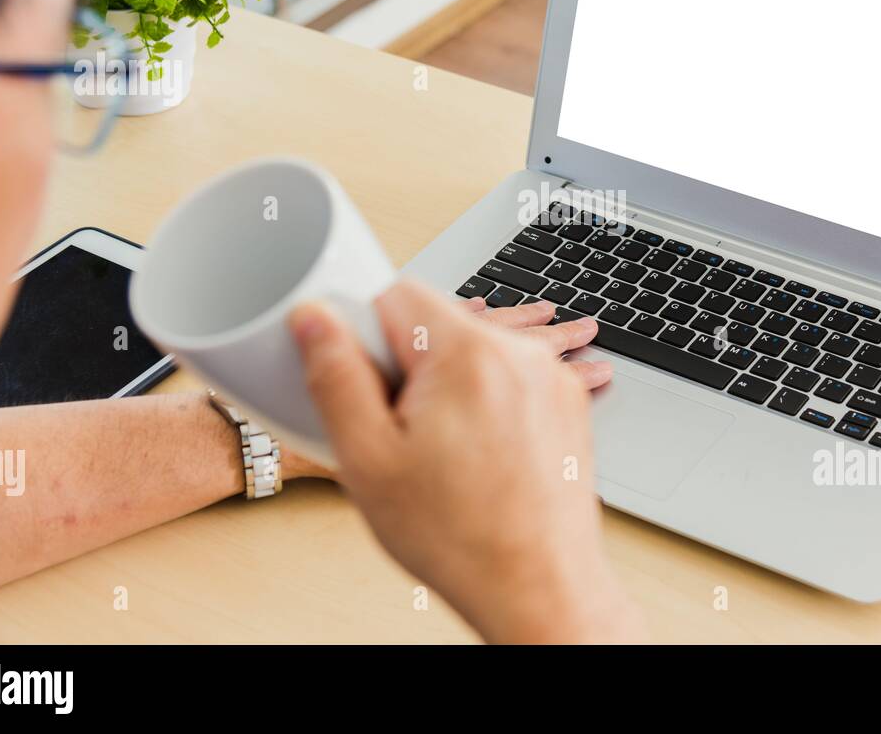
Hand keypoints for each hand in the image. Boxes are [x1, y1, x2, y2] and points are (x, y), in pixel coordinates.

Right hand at [288, 280, 644, 642]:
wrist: (538, 587)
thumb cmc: (460, 538)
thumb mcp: (369, 459)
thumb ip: (336, 375)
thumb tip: (314, 318)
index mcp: (467, 353)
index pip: (398, 293)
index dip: (369, 337)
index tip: (371, 384)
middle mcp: (518, 354)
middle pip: (441, 322)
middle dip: (411, 365)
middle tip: (404, 431)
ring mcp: (549, 378)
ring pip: (477, 351)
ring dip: (452, 384)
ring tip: (446, 451)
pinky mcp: (567, 402)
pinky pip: (512, 377)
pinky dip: (490, 402)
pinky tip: (478, 454)